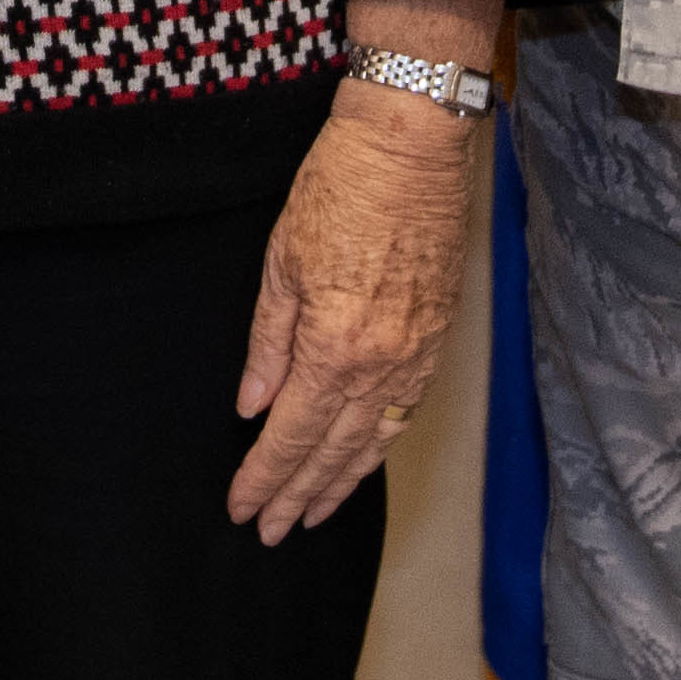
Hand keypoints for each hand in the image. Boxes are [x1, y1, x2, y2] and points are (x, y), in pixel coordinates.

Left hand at [231, 2, 500, 543]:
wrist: (411, 148)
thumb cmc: (340, 190)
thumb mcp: (281, 263)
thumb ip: (268, 345)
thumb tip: (252, 406)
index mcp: (335, 348)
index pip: (292, 435)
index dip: (265, 478)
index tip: (243, 508)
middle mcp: (382, 366)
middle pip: (334, 451)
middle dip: (298, 496)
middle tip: (271, 531)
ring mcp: (417, 356)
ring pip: (377, 442)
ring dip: (341, 482)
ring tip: (312, 512)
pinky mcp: (437, 340)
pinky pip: (406, 412)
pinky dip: (381, 446)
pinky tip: (363, 458)